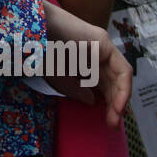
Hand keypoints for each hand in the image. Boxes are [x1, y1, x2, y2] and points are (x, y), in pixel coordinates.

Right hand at [41, 0, 132, 127]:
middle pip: (113, 82)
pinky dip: (124, 87)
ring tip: (115, 117)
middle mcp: (95, 54)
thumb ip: (77, 91)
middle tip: (112, 124)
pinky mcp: (105, 43)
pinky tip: (118, 103)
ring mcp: (102, 47)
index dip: (108, 103)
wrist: (32, 32)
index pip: (103, 84)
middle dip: (115, 104)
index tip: (108, 121)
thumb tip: (93, 100)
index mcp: (84, 62)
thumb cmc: (41, 54)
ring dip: (120, 98)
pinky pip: (122, 69)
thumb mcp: (60, 80)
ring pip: (120, 77)